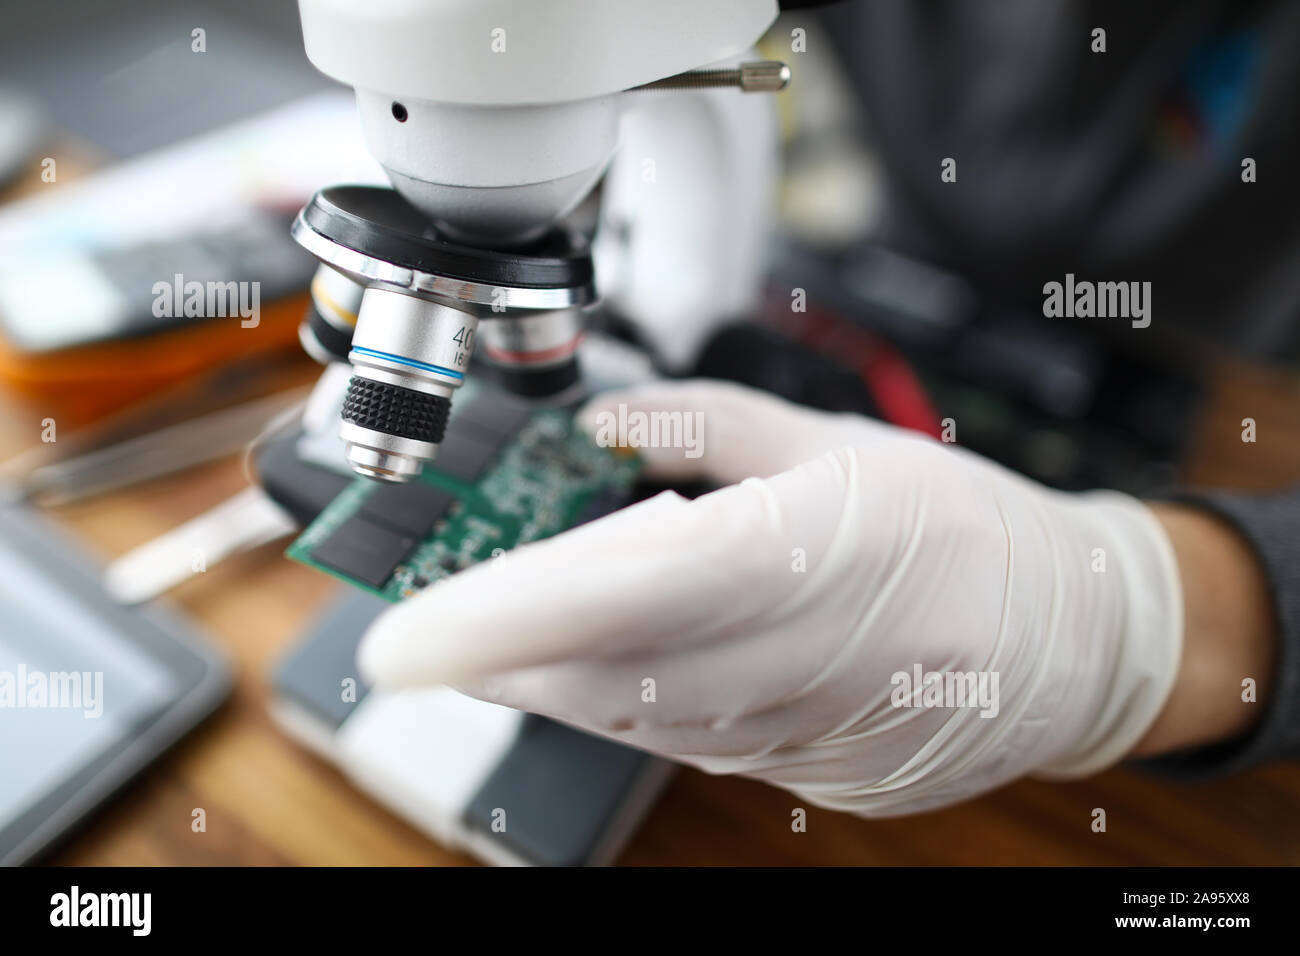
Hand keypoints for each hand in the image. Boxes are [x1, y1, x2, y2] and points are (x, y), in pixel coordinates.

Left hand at [359, 380, 1182, 815]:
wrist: (1065, 642)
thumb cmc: (962, 530)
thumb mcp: (838, 443)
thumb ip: (707, 429)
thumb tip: (605, 424)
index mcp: (806, 556)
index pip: (626, 592)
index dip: (504, 617)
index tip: (401, 639)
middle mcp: (790, 661)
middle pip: (598, 674)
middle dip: (492, 651)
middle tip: (424, 618)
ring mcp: (792, 733)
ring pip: (623, 720)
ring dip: (542, 677)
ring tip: (497, 630)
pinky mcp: (792, 771)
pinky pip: (670, 746)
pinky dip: (610, 706)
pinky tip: (598, 664)